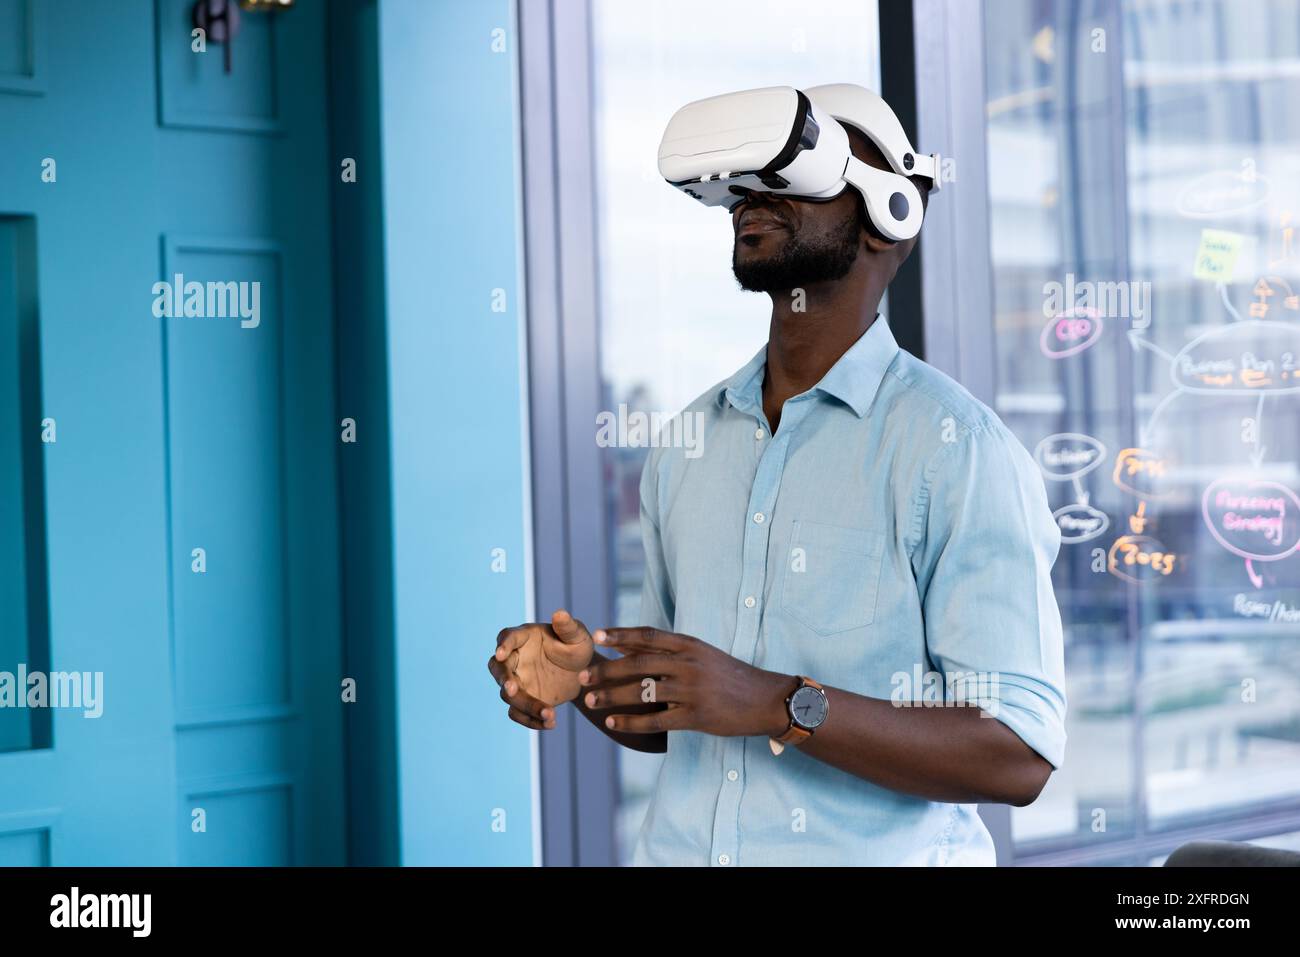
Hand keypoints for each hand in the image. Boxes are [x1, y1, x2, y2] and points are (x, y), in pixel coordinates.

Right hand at [487, 610, 594, 729]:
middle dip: (502, 679)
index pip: (507, 636)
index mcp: (525, 637)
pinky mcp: (523, 700)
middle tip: (512, 689)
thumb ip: (569, 627)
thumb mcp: (578, 637)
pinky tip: (550, 723)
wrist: (582, 674)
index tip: (501, 653)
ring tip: (549, 714)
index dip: (503, 645)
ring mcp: (517, 681)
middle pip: (498, 668)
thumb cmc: (577, 648)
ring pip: (508, 695)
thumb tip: (560, 614)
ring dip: (525, 705)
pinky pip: (517, 713)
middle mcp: (515, 659)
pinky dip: (530, 721)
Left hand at [579, 627, 793, 736]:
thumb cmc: (728, 675)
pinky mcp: (695, 716)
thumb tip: (624, 645)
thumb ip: (665, 650)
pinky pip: (655, 719)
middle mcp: (688, 664)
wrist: (765, 699)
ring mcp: (692, 690)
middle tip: (582, 677)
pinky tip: (614, 724)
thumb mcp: (701, 654)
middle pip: (638, 663)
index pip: (648, 636)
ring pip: (642, 692)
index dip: (620, 635)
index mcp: (689, 645)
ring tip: (591, 703)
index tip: (596, 636)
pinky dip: (631, 722)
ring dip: (612, 697)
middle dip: (606, 670)